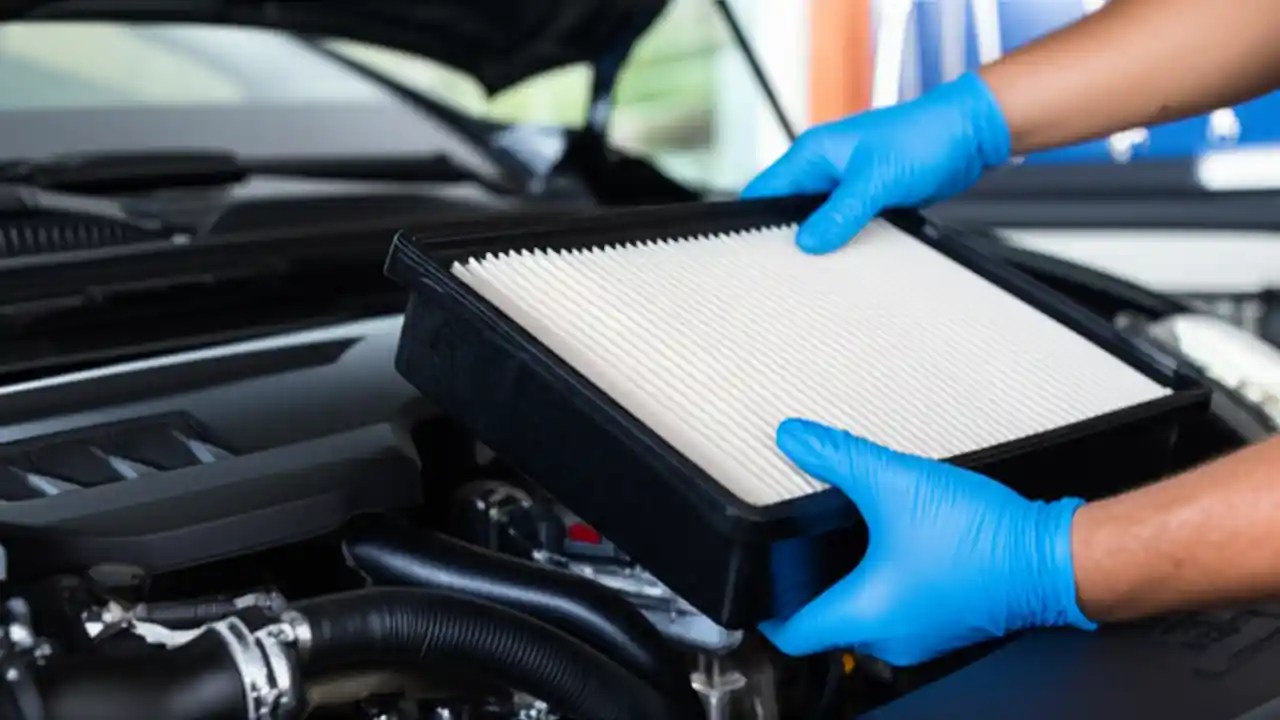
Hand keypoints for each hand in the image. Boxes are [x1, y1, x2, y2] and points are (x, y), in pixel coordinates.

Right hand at [742, 72, 1009, 253]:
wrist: (967, 134)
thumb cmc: (924, 137)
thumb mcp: (876, 180)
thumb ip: (839, 213)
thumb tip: (808, 242)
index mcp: (813, 153)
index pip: (765, 190)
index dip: (754, 221)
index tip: (755, 253)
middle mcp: (824, 167)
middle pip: (788, 210)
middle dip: (788, 237)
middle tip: (790, 268)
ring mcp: (844, 183)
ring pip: (816, 220)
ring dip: (820, 240)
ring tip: (820, 266)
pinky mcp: (866, 197)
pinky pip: (843, 223)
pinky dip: (844, 239)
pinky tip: (848, 256)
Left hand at [761, 419, 1094, 666]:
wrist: (1051, 555)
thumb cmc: (983, 538)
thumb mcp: (895, 483)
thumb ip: (837, 456)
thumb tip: (794, 438)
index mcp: (865, 614)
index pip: (791, 632)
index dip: (763, 609)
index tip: (751, 587)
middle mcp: (889, 636)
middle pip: (823, 621)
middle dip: (804, 586)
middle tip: (793, 548)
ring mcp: (919, 633)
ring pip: (862, 614)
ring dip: (845, 581)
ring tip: (838, 538)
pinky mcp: (944, 620)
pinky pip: (896, 608)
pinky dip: (881, 582)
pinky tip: (887, 543)